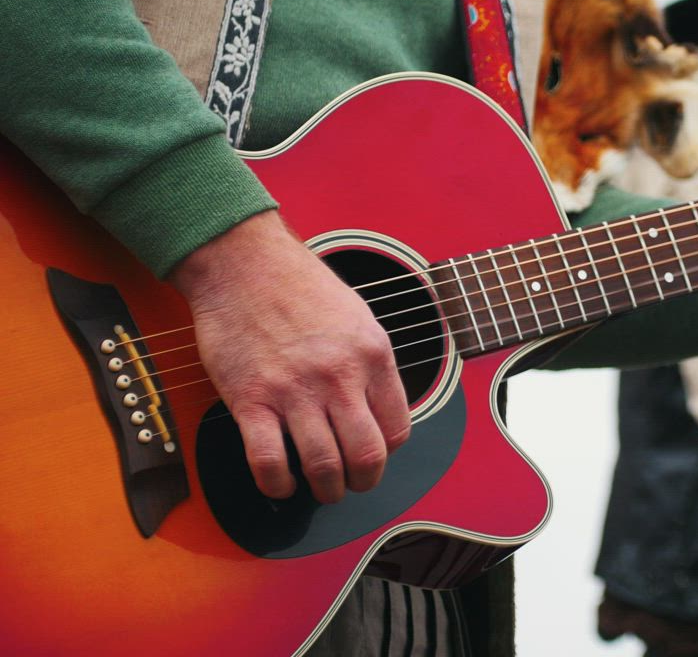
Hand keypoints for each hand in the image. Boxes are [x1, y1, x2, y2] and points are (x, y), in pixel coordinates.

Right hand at [171, 211, 410, 502]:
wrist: (244, 262)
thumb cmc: (300, 286)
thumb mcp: (359, 317)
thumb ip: (372, 364)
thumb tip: (378, 408)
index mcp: (373, 356)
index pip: (397, 428)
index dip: (387, 452)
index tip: (373, 454)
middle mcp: (340, 376)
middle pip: (367, 457)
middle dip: (363, 482)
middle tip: (352, 484)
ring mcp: (295, 390)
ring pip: (322, 466)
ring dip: (325, 491)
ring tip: (320, 490)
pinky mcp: (250, 398)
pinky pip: (268, 461)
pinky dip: (277, 485)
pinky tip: (280, 484)